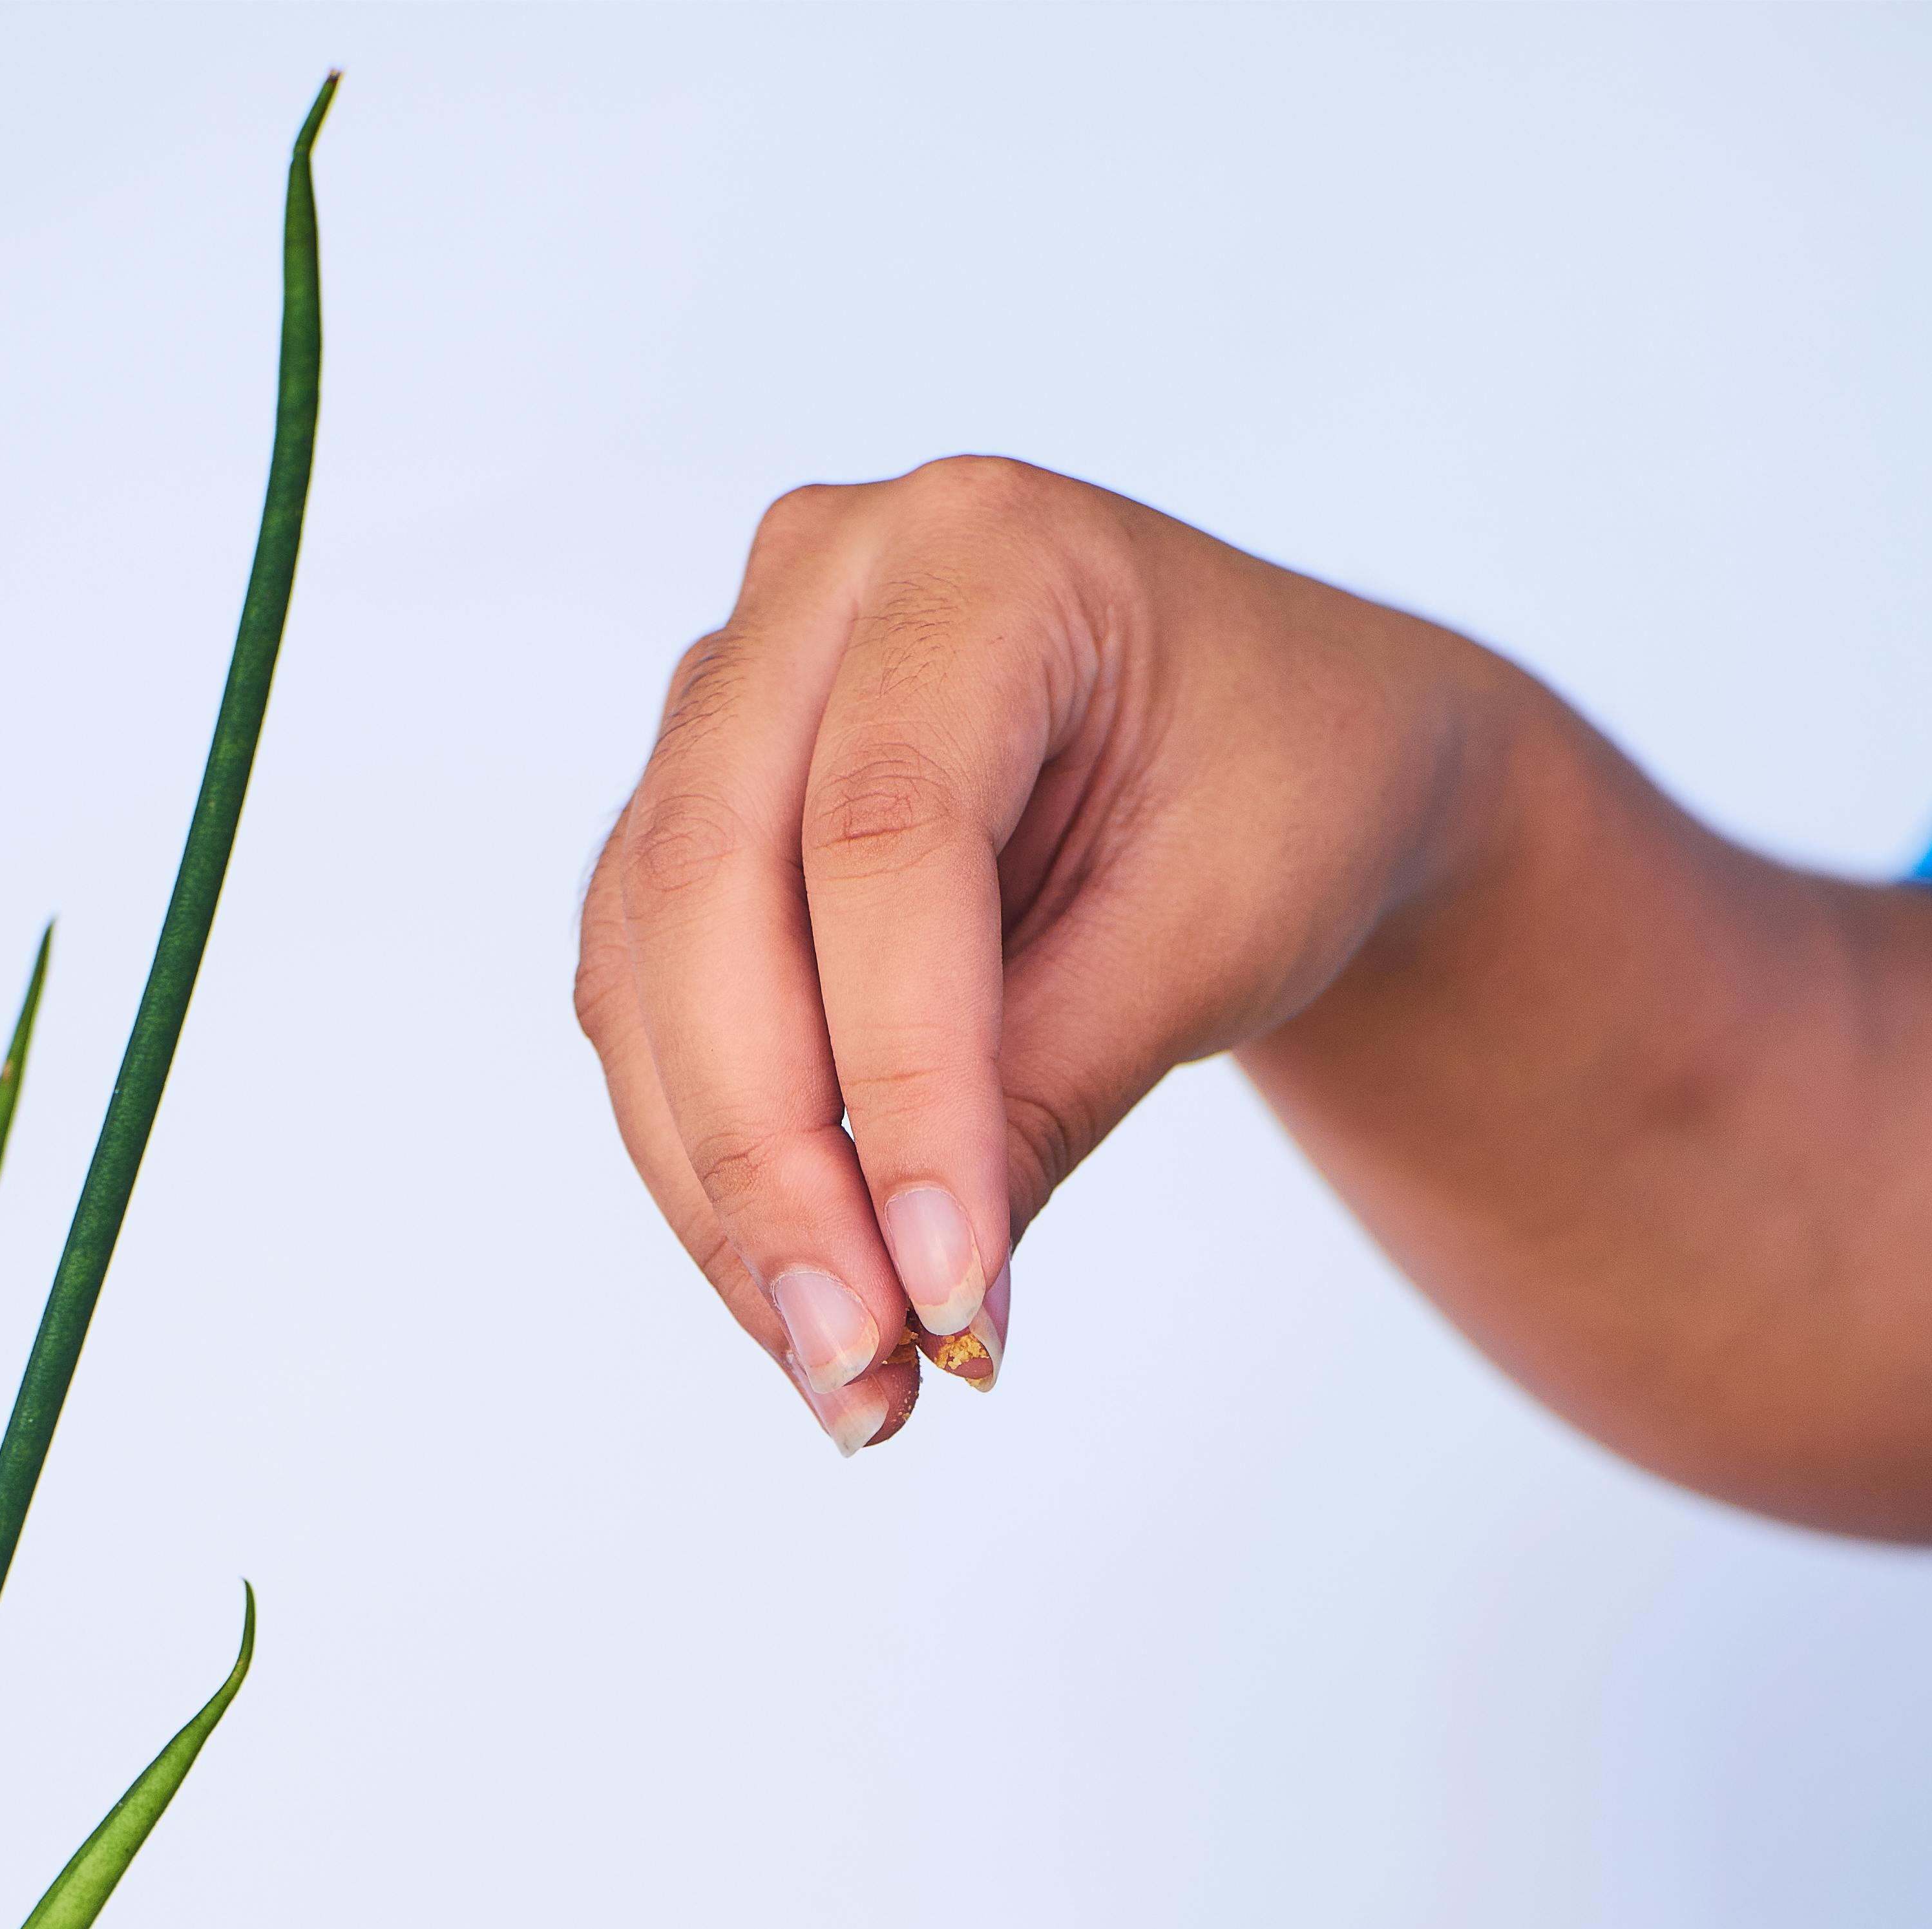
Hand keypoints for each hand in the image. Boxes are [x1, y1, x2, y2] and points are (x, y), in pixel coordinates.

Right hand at [573, 456, 1496, 1450]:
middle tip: (853, 1365)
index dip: (901, 1084)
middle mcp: (820, 582)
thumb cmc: (1282, 798)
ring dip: (722, 1197)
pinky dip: (711, 1166)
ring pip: (645, 967)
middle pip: (710, 889)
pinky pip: (644, 1003)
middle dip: (771, 1165)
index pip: (886, 835)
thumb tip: (922, 1305)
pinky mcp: (691, 809)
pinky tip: (799, 1295)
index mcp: (983, 548)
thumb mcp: (1217, 934)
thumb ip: (1054, 1091)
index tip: (947, 1294)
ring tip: (841, 1376)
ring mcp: (729, 688)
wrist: (1286, 750)